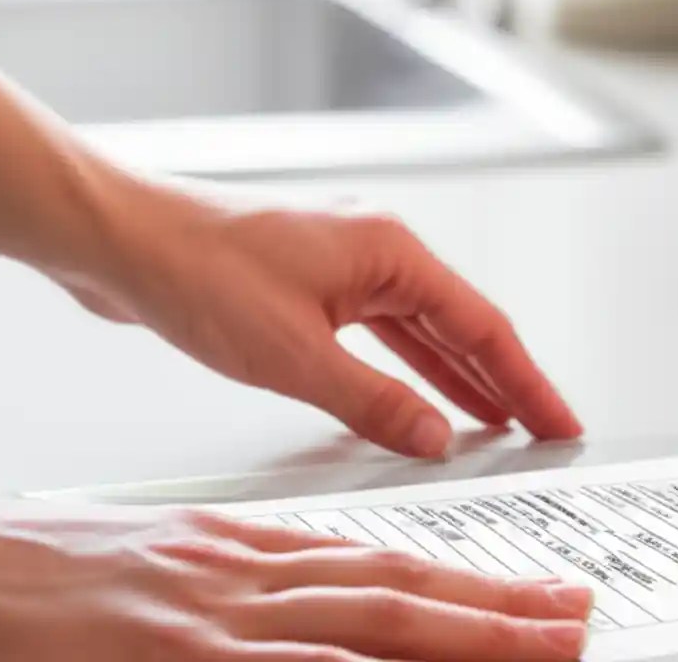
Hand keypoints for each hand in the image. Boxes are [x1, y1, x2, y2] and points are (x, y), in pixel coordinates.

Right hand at [0, 499, 592, 660]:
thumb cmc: (37, 581)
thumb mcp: (152, 570)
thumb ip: (235, 588)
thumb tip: (314, 616)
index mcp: (239, 553)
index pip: (374, 562)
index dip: (458, 581)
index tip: (522, 593)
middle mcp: (242, 577)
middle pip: (396, 586)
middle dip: (495, 604)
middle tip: (573, 613)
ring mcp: (213, 621)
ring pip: (369, 622)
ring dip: (466, 633)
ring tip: (545, 645)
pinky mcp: (176, 659)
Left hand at [66, 176, 582, 458]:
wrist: (120, 239)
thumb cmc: (197, 269)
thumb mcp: (296, 356)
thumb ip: (374, 402)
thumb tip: (434, 438)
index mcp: (391, 251)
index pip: (483, 325)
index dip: (527, 381)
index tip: (558, 420)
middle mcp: (377, 250)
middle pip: (460, 325)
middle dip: (503, 381)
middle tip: (541, 428)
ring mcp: (344, 265)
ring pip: (420, 330)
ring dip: (456, 377)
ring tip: (494, 421)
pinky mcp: (312, 284)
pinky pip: (378, 333)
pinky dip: (404, 368)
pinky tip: (416, 395)